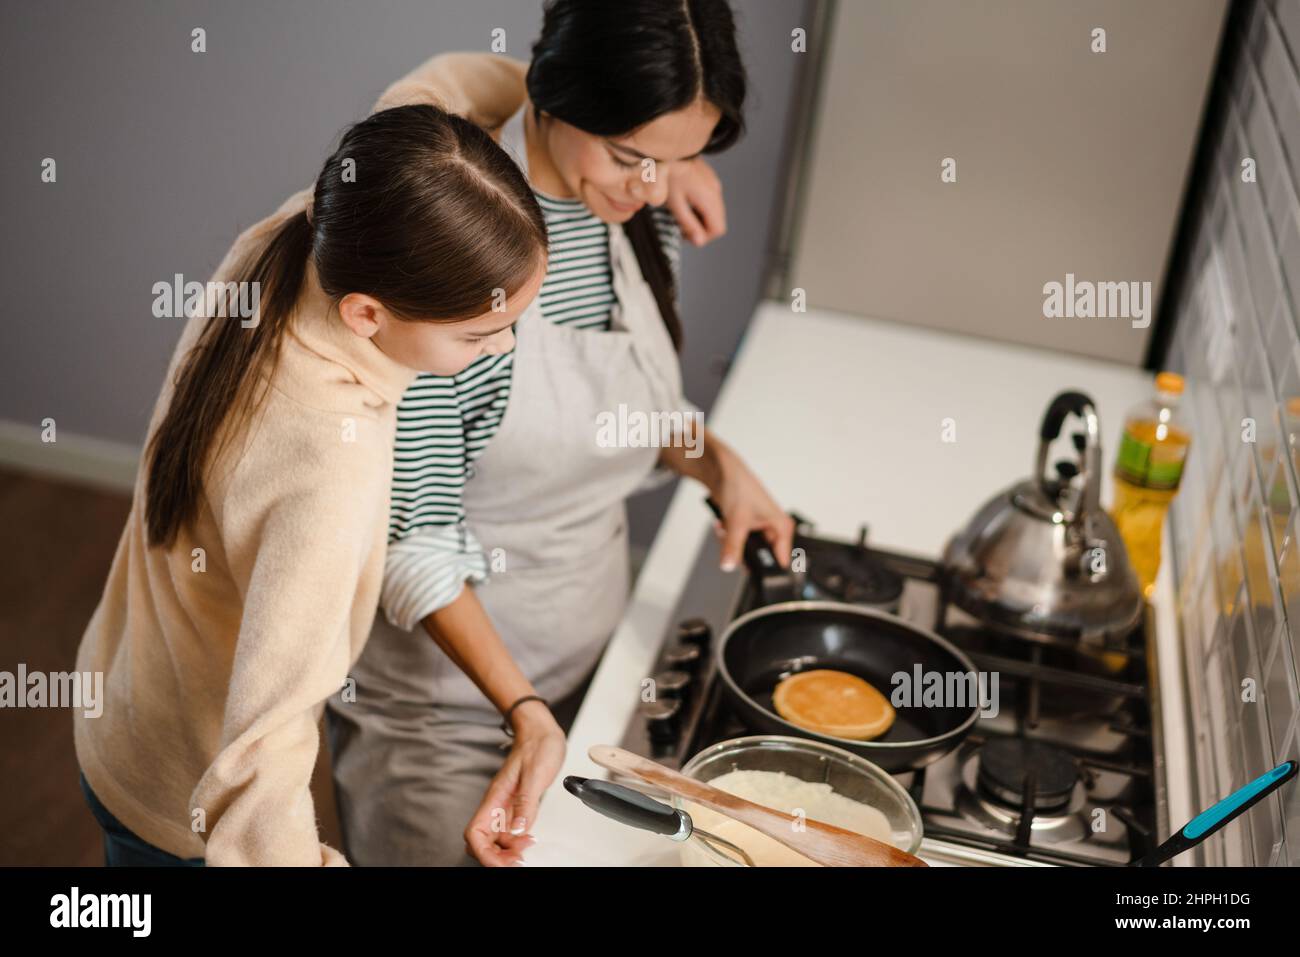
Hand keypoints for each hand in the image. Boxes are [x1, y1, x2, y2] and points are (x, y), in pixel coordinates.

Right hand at [463, 703, 565, 865]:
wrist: (541, 732)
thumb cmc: (537, 746)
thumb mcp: (535, 774)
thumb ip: (526, 802)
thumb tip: (517, 829)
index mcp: (495, 797)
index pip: (476, 833)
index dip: (484, 853)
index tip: (502, 863)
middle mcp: (497, 805)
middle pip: (482, 842)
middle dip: (496, 857)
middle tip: (518, 861)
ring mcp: (506, 807)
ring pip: (496, 840)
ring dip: (507, 852)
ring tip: (525, 854)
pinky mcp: (517, 807)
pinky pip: (510, 832)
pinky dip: (516, 843)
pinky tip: (528, 841)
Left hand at [666, 157, 726, 246]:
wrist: (669, 149)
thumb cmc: (669, 173)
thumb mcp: (676, 204)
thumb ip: (689, 224)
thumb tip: (700, 241)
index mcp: (709, 199)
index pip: (718, 229)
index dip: (704, 237)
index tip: (688, 236)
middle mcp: (716, 191)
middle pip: (717, 222)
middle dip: (701, 229)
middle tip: (682, 226)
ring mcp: (714, 185)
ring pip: (714, 212)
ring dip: (701, 218)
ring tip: (682, 214)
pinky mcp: (710, 180)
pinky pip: (710, 201)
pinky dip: (701, 207)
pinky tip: (687, 202)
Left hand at [709, 449, 794, 571]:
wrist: (721, 472)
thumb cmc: (739, 486)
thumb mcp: (737, 522)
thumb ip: (733, 547)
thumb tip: (729, 566)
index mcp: (782, 527)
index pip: (781, 560)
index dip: (768, 571)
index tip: (755, 576)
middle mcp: (773, 528)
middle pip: (760, 556)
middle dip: (741, 552)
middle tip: (732, 544)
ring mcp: (758, 528)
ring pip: (745, 550)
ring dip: (731, 543)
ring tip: (724, 528)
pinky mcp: (745, 527)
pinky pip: (736, 542)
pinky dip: (727, 536)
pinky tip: (721, 525)